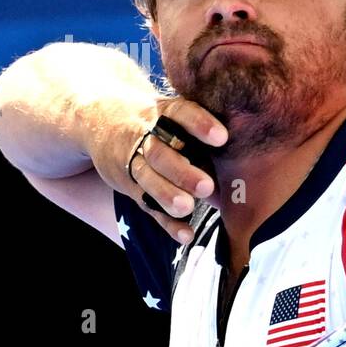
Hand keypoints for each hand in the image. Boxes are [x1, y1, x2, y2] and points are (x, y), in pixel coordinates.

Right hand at [89, 97, 227, 242]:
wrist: (100, 118)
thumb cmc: (159, 120)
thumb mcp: (174, 113)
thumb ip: (202, 133)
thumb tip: (244, 163)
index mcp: (161, 112)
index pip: (180, 113)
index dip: (199, 124)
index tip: (222, 137)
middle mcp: (144, 135)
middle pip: (159, 153)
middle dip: (181, 171)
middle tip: (206, 186)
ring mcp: (133, 161)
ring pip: (147, 178)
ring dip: (167, 195)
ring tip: (187, 208)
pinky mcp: (129, 186)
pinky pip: (147, 205)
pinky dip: (166, 222)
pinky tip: (186, 234)